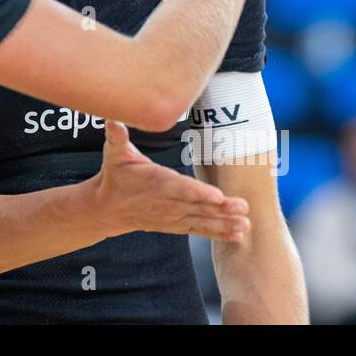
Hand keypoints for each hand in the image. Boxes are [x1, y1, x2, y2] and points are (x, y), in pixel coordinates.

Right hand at [89, 121, 250, 241]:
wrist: (109, 209)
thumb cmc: (116, 176)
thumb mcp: (114, 154)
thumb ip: (117, 138)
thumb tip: (112, 120)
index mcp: (157, 182)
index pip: (180, 188)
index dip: (199, 193)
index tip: (218, 196)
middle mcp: (167, 202)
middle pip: (198, 206)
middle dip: (222, 209)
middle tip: (243, 209)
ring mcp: (173, 216)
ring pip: (202, 220)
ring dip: (225, 224)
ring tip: (245, 225)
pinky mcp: (176, 225)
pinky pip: (199, 229)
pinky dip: (217, 233)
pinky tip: (237, 235)